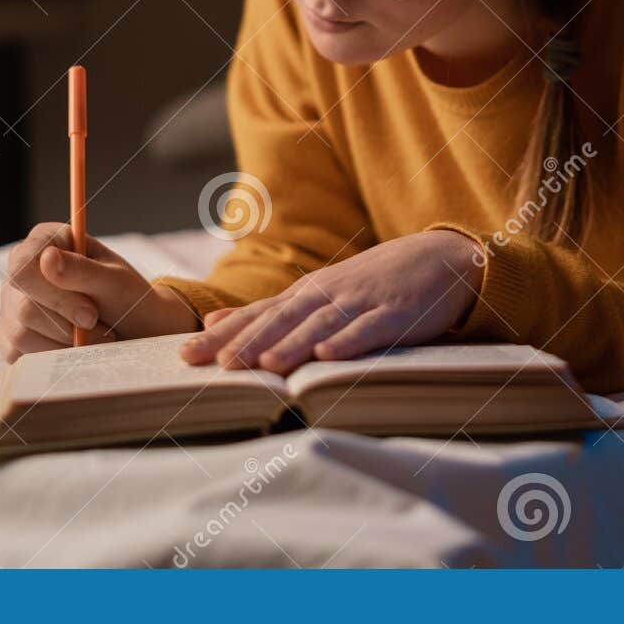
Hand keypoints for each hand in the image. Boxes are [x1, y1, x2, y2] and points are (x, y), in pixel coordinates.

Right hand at [0, 222, 197, 362]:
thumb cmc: (126, 298)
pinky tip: (75, 347)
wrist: (135, 331)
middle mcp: (21, 271)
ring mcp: (12, 306)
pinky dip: (56, 357)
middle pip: (24, 306)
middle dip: (69, 324)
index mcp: (46, 241)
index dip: (54, 294)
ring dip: (67, 343)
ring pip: (23, 335)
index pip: (23, 265)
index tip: (90, 312)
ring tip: (94, 335)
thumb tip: (47, 258)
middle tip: (99, 325)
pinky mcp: (11, 339)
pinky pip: (22, 356)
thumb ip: (82, 270)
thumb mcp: (115, 281)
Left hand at [179, 229, 484, 373]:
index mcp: (306, 295)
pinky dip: (349, 342)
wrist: (439, 258)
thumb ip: (270, 311)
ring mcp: (361, 304)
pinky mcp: (395, 315)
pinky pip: (370, 330)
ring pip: (320, 326)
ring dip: (291, 344)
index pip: (257, 315)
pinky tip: (329, 355)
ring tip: (264, 364)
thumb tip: (216, 321)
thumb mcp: (319, 292)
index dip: (222, 335)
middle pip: (281, 321)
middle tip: (216, 365)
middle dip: (248, 343)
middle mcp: (327, 296)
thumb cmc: (374, 282)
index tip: (184, 355)